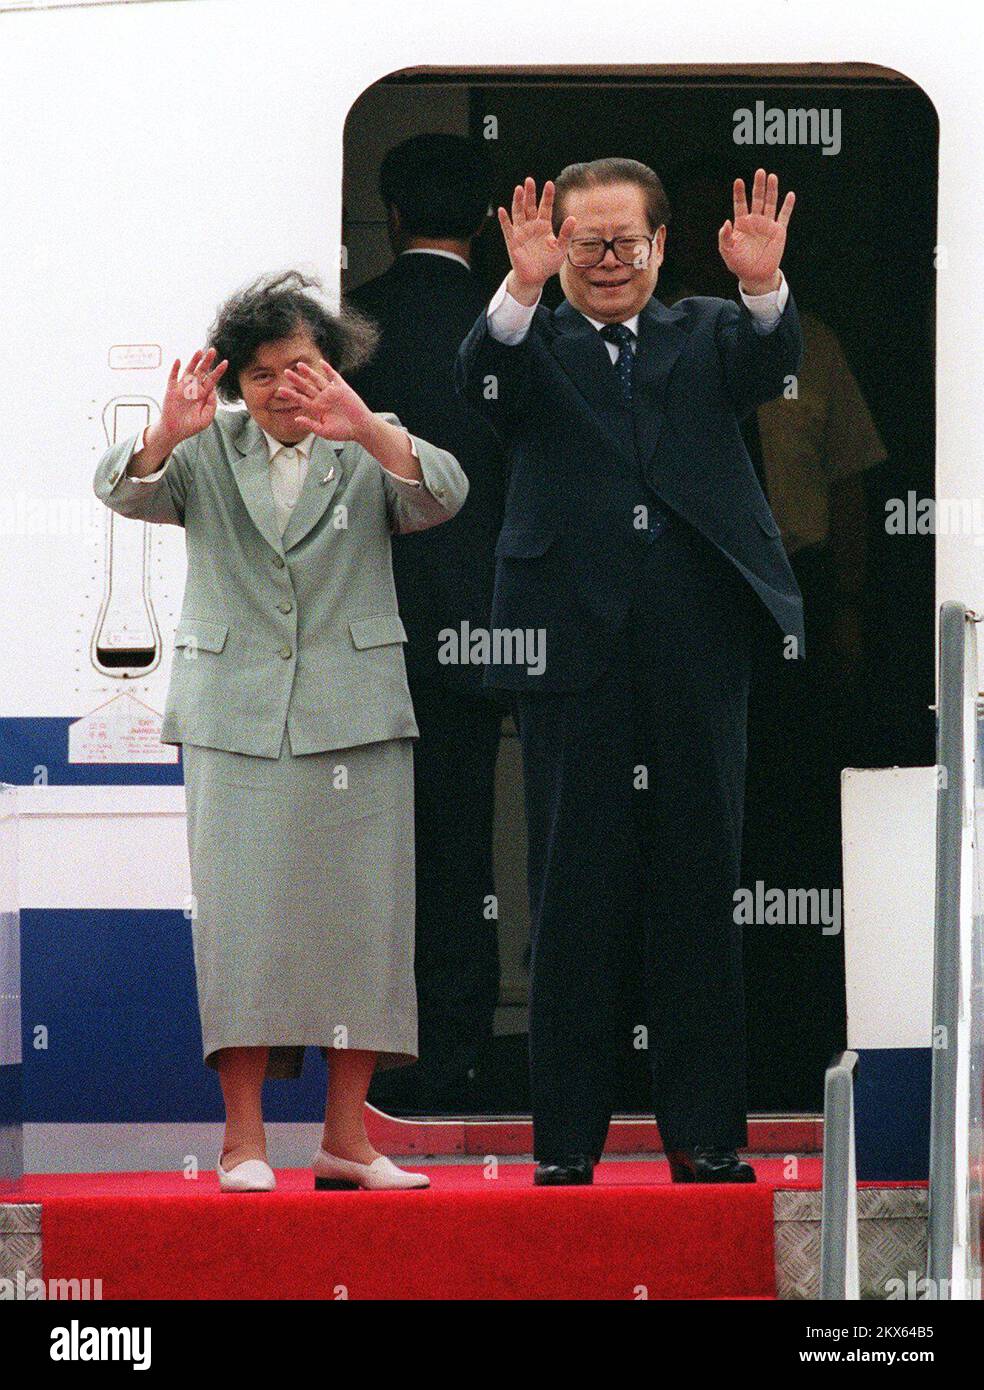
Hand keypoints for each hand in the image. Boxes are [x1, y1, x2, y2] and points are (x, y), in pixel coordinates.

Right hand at [158, 348, 227, 443]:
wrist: (174, 432)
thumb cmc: (190, 426)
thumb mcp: (206, 418)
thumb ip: (212, 406)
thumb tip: (213, 391)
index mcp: (203, 395)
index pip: (212, 380)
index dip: (218, 371)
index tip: (225, 362)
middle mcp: (193, 389)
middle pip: (201, 372)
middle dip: (207, 361)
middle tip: (212, 350)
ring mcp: (182, 388)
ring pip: (188, 371)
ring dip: (193, 361)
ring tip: (199, 352)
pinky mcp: (171, 391)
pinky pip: (172, 378)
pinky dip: (175, 369)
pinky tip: (179, 361)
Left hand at [279, 359, 374, 442]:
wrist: (361, 428)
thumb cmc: (343, 432)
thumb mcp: (324, 431)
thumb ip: (310, 424)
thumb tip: (296, 418)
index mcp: (317, 409)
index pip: (301, 399)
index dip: (291, 395)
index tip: (280, 390)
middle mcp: (322, 399)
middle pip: (306, 387)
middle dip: (296, 380)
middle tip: (286, 372)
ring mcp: (332, 393)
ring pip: (317, 380)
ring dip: (308, 372)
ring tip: (299, 365)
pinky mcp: (342, 388)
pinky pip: (334, 377)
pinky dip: (328, 370)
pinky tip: (321, 363)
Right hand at [498, 177, 576, 298]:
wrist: (535, 278)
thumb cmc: (548, 263)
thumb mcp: (561, 249)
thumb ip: (566, 234)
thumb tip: (573, 218)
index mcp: (544, 226)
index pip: (546, 207)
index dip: (547, 196)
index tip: (550, 184)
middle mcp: (532, 226)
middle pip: (530, 206)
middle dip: (530, 193)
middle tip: (529, 180)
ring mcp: (521, 232)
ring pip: (518, 213)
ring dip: (517, 201)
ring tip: (518, 189)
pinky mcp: (513, 241)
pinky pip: (507, 229)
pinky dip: (504, 220)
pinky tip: (502, 210)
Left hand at [718, 169, 794, 294]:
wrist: (755, 276)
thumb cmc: (739, 263)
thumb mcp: (727, 251)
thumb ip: (724, 237)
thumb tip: (725, 222)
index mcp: (741, 224)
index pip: (740, 204)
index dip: (739, 193)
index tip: (738, 181)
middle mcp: (755, 221)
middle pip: (757, 199)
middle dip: (758, 186)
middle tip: (760, 172)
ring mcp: (767, 225)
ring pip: (770, 204)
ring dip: (772, 191)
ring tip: (772, 177)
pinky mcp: (779, 232)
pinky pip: (784, 217)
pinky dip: (787, 206)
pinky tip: (790, 195)